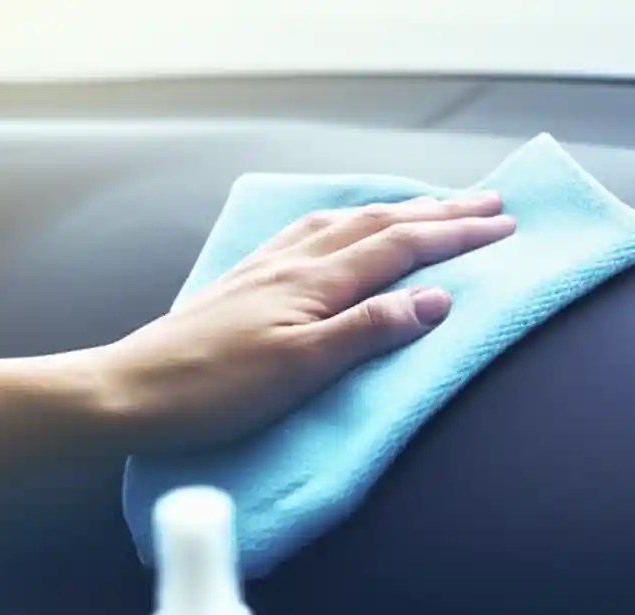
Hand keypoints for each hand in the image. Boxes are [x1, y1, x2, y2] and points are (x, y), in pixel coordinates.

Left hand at [91, 193, 514, 451]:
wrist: (128, 393)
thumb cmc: (213, 392)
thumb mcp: (301, 370)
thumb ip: (369, 330)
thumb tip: (437, 298)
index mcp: (314, 282)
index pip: (401, 246)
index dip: (456, 234)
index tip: (505, 225)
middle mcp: (293, 262)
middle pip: (380, 222)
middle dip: (439, 211)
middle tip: (489, 201)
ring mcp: (265, 266)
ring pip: (344, 220)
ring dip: (395, 208)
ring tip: (429, 203)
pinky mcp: (244, 279)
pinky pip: (307, 230)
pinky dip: (342, 218)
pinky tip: (338, 223)